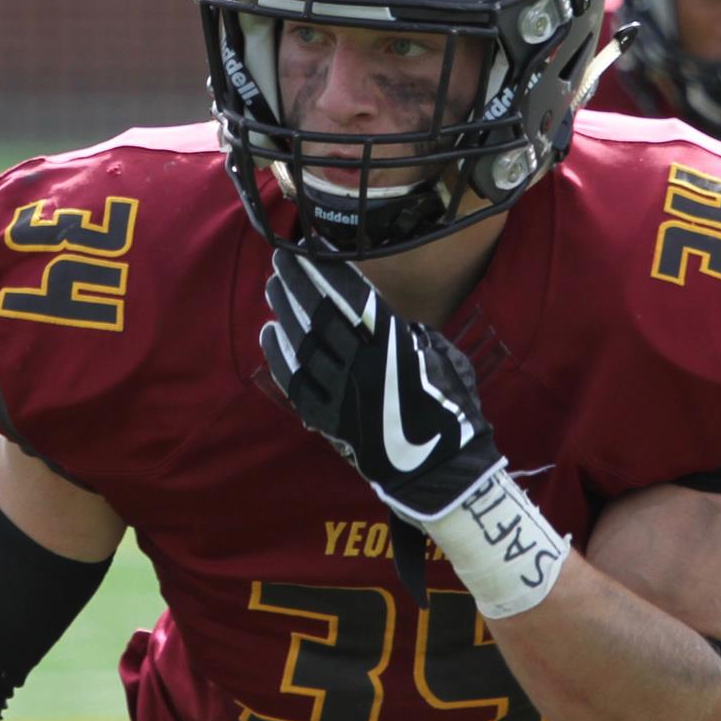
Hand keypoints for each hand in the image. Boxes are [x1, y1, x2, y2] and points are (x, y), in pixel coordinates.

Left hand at [259, 243, 504, 522]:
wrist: (440, 470)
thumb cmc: (450, 408)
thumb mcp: (440, 356)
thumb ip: (405, 332)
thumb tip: (374, 316)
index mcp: (395, 347)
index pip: (351, 298)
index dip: (327, 271)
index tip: (310, 250)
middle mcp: (362, 366)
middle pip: (320, 315)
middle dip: (298, 284)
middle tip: (282, 260)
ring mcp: (341, 394)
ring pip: (303, 344)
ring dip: (286, 312)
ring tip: (273, 287)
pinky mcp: (328, 419)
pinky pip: (295, 382)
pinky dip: (279, 355)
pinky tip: (270, 332)